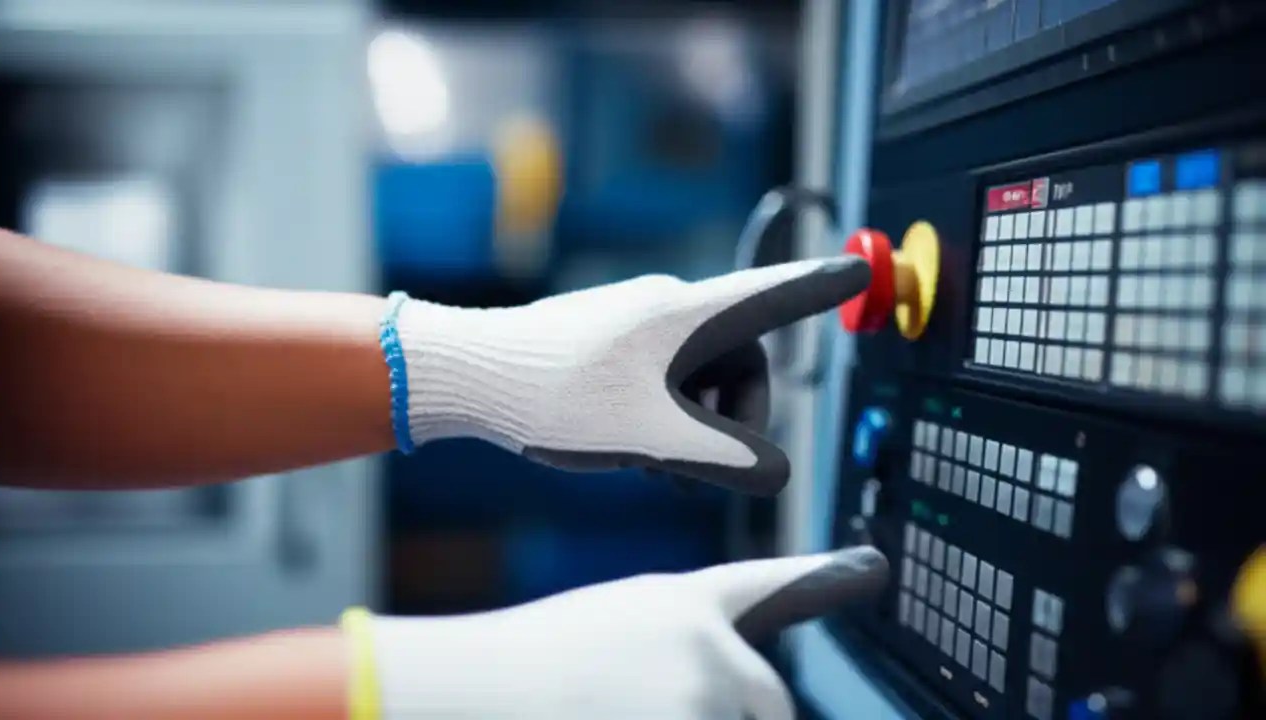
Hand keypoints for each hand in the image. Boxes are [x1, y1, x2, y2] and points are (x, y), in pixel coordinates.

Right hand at [359, 546, 887, 719]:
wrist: (469, 690)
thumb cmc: (533, 668)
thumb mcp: (615, 631)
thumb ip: (687, 647)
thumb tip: (737, 691)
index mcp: (681, 604)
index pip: (766, 586)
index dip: (824, 575)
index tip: (873, 563)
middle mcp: (707, 643)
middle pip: (772, 704)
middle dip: (742, 718)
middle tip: (664, 707)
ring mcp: (701, 697)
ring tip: (615, 711)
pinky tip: (616, 717)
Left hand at [394, 257, 869, 493]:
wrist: (468, 373)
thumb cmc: (556, 396)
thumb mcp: (649, 437)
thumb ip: (720, 457)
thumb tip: (778, 473)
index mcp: (686, 316)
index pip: (772, 298)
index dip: (822, 290)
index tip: (862, 271)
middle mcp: (666, 307)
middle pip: (739, 359)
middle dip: (733, 417)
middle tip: (701, 467)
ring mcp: (635, 322)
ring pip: (697, 374)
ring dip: (695, 422)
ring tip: (656, 465)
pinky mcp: (609, 340)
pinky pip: (662, 374)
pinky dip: (664, 413)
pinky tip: (632, 449)